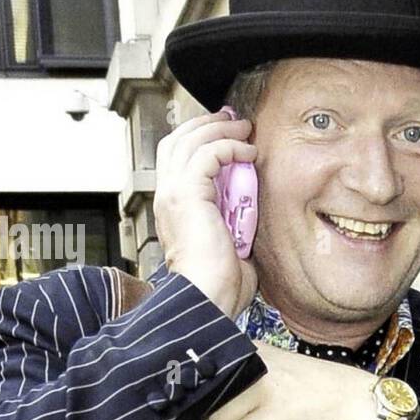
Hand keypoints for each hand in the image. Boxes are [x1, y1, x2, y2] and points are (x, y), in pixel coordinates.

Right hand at [152, 109, 258, 318]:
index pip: (178, 159)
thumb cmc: (220, 285)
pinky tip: (248, 152)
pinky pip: (207, 154)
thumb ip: (236, 221)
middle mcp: (167, 196)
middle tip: (235, 120)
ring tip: (245, 129)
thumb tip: (253, 212)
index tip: (232, 134)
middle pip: (178, 140)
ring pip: (191, 140)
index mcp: (174, 208)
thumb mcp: (231, 244)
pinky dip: (229, 146)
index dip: (202, 140)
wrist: (208, 299)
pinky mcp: (187, 194)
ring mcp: (173, 193)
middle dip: (207, 125)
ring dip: (221, 129)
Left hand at [204, 343, 378, 419]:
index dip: (204, 398)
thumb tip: (222, 398)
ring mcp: (267, 388)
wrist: (364, 407)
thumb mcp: (286, 372)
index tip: (208, 415)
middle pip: (212, 397)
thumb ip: (256, 376)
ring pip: (220, 418)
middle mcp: (259, 363)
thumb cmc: (328, 393)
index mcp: (258, 350)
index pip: (213, 371)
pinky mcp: (276, 415)